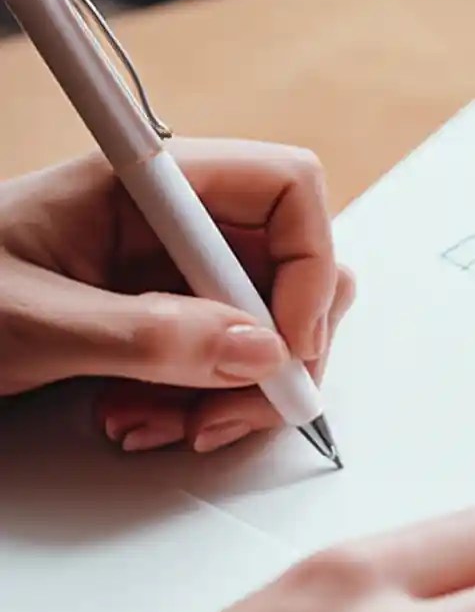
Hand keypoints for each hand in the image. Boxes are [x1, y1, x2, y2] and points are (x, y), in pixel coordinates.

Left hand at [0, 139, 354, 452]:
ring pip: (271, 325)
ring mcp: (176, 272)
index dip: (307, 262)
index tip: (283, 341)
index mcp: (146, 184)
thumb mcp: (30, 323)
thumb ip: (147, 337)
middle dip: (280, 349)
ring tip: (171, 426)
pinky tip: (146, 420)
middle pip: (295, 267)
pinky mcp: (169, 319)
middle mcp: (175, 223)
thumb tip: (258, 352)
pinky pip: (231, 360)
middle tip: (239, 404)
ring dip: (241, 390)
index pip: (286, 189)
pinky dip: (208, 404)